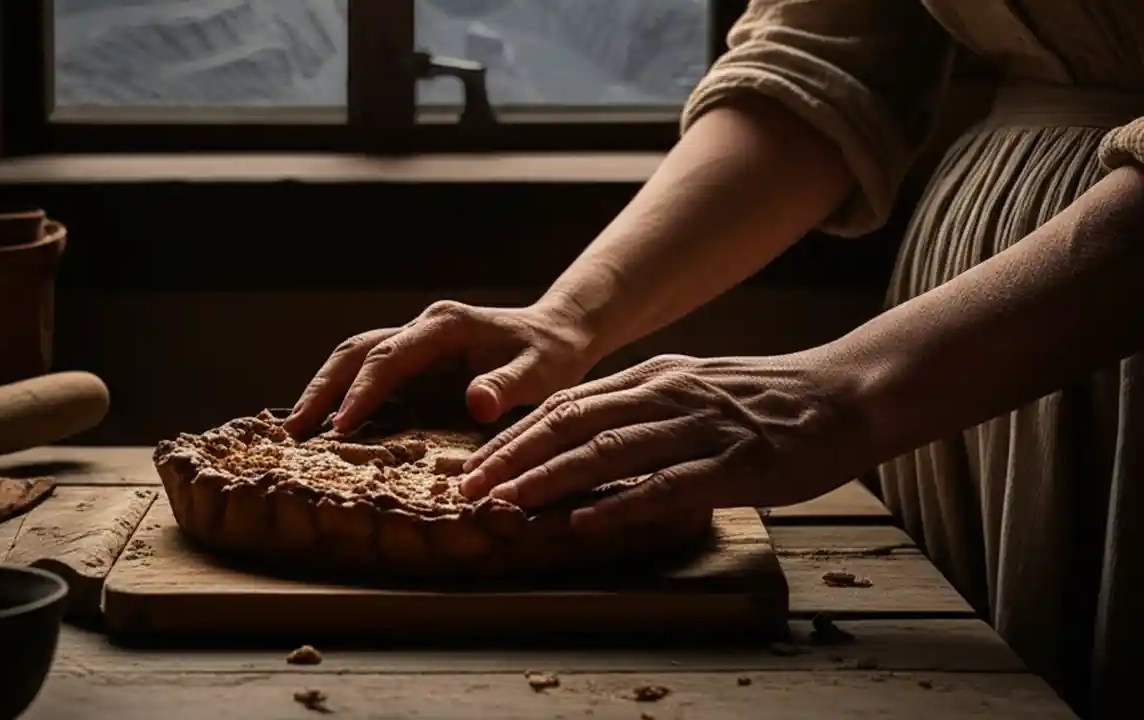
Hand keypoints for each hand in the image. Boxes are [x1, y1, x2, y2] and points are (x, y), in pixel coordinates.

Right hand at [284, 299, 598, 437]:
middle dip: (322, 388)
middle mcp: (422, 328)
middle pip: (357, 351)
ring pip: (355, 358)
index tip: (339, 426)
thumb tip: (476, 403)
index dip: (361, 392)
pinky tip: (326, 425)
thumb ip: (508, 386)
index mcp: (445, 327)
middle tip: (293, 430)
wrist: (558, 336)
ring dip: (324, 390)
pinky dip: (342, 395)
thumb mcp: (541, 373)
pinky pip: (369, 373)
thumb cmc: (551, 356)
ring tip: (296, 430)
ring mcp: (415, 342)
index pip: (389, 357)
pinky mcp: (415, 361)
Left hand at [457, 353, 864, 532]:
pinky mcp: (734, 464)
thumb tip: (588, 432)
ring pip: (609, 451)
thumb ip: (645, 405)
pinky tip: (584, 524)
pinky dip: (621, 506)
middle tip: (465, 486)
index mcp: (655, 377)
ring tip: (505, 503)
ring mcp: (699, 429)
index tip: (472, 462)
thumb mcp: (696, 386)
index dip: (514, 435)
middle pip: (572, 424)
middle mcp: (667, 396)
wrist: (847, 392)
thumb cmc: (769, 399)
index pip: (567, 405)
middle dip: (511, 456)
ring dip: (549, 479)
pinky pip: (668, 486)